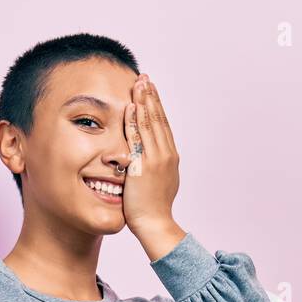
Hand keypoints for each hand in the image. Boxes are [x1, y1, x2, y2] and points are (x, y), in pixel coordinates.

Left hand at [122, 74, 180, 247]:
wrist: (155, 224)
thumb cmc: (153, 209)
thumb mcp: (158, 183)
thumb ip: (154, 168)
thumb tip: (148, 161)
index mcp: (170, 157)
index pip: (163, 125)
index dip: (156, 106)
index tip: (151, 91)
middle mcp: (166, 154)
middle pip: (158, 119)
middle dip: (151, 97)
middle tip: (145, 78)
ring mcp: (156, 159)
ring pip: (150, 124)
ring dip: (144, 102)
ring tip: (139, 84)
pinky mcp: (144, 166)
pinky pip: (138, 139)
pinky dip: (135, 121)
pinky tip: (131, 106)